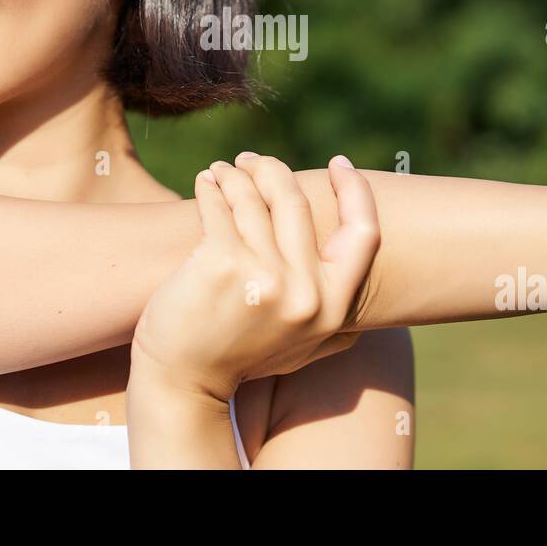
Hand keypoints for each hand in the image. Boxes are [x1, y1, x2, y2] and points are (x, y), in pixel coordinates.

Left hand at [129, 152, 380, 402]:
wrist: (183, 384)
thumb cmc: (241, 359)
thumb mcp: (304, 348)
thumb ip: (336, 323)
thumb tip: (363, 297)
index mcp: (332, 308)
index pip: (363, 233)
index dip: (355, 191)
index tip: (339, 164)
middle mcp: (304, 293)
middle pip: (296, 201)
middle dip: (272, 170)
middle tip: (252, 161)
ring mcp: (263, 277)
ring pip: (254, 197)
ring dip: (236, 174)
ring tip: (222, 172)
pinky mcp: (222, 264)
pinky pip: (220, 206)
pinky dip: (212, 187)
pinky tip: (206, 184)